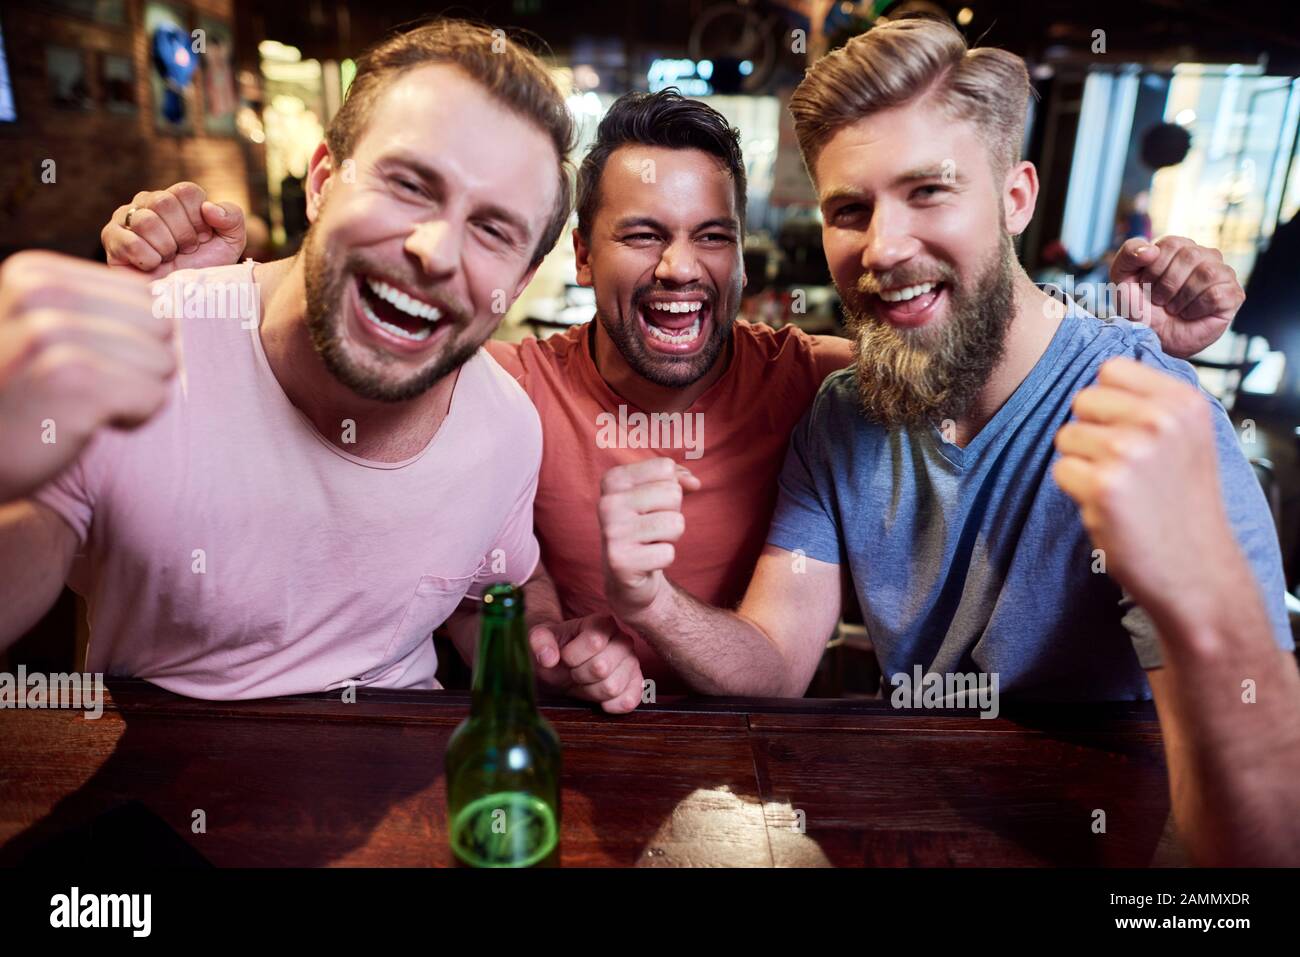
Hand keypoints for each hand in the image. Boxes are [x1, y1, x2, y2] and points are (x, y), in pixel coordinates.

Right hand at [0, 251, 175, 502]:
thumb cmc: (21, 397)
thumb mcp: (44, 332)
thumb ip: (95, 308)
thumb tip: (170, 301)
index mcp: (35, 274)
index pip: (144, 294)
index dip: (131, 336)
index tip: (79, 362)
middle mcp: (39, 294)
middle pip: (160, 324)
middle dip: (139, 364)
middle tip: (85, 388)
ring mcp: (52, 334)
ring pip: (163, 361)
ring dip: (134, 394)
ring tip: (80, 405)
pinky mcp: (72, 380)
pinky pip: (154, 396)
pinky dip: (133, 418)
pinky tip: (84, 423)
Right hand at [102, 182, 246, 278]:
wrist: (183, 297)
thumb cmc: (205, 266)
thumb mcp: (230, 242)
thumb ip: (232, 217)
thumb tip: (208, 208)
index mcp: (176, 198)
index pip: (186, 191)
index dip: (199, 221)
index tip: (201, 239)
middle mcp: (148, 201)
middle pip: (163, 202)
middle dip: (182, 235)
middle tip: (183, 251)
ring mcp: (126, 217)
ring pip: (146, 221)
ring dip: (165, 248)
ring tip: (167, 258)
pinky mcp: (111, 237)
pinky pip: (131, 242)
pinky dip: (148, 260)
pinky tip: (152, 264)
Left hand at [529, 614, 644, 712]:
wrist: (563, 665)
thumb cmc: (556, 649)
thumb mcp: (541, 640)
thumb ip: (540, 641)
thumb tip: (548, 659)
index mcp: (604, 622)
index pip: (594, 641)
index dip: (572, 655)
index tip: (565, 655)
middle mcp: (623, 639)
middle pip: (602, 667)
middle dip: (579, 674)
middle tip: (574, 670)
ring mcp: (632, 662)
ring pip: (612, 687)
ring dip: (591, 690)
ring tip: (585, 681)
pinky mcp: (636, 683)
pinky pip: (630, 700)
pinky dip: (612, 705)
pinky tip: (600, 700)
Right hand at [599, 457, 700, 617]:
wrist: (624, 573)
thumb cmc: (645, 525)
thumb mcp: (657, 494)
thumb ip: (677, 478)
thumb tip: (694, 483)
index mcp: (613, 480)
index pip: (665, 468)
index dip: (669, 488)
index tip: (651, 504)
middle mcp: (607, 503)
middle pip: (673, 493)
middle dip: (672, 513)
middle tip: (652, 527)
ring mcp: (612, 532)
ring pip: (675, 523)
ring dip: (670, 537)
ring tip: (650, 542)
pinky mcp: (620, 561)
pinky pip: (668, 553)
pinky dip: (664, 558)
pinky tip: (646, 560)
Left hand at [1053, 357, 1234, 633]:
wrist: (1196, 567)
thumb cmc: (1182, 503)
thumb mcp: (1185, 438)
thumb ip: (1148, 403)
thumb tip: (1095, 378)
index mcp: (1182, 402)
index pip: (1111, 369)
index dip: (1106, 401)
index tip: (1124, 428)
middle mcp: (1159, 421)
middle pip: (1082, 400)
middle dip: (1090, 431)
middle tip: (1120, 465)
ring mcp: (1130, 452)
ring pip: (1066, 435)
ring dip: (1082, 462)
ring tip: (1118, 487)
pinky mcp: (1103, 486)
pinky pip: (1061, 470)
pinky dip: (1075, 489)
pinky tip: (1108, 506)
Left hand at [1108, 235, 1241, 359]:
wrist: (1152, 339)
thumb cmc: (1140, 307)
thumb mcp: (1122, 278)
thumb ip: (1128, 253)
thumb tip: (1151, 249)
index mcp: (1179, 247)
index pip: (1171, 243)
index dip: (1153, 269)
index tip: (1146, 286)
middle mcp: (1204, 255)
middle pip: (1190, 255)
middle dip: (1166, 285)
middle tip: (1160, 300)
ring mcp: (1222, 274)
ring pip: (1207, 273)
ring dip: (1181, 297)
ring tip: (1174, 308)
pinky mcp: (1233, 295)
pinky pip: (1217, 294)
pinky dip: (1195, 309)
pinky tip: (1189, 314)